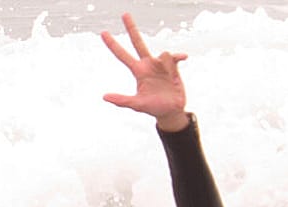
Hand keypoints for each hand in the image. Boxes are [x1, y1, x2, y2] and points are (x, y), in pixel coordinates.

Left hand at [101, 13, 189, 131]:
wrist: (171, 111)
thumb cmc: (153, 108)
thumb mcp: (137, 104)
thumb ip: (122, 100)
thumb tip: (104, 96)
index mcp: (138, 71)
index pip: (122, 55)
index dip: (113, 45)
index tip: (103, 33)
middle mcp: (148, 64)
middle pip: (138, 42)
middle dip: (131, 28)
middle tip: (124, 14)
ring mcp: (160, 64)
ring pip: (163, 54)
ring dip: (166, 66)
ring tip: (168, 80)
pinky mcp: (173, 65)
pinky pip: (175, 57)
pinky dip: (178, 57)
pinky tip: (184, 58)